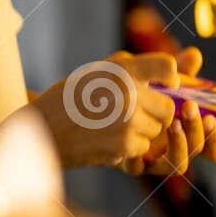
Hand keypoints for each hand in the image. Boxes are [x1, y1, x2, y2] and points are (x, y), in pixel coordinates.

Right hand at [32, 51, 179, 168]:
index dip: (171, 79)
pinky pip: (143, 148)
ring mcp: (128, 118)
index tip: (164, 88)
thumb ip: (134, 68)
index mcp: (122, 69)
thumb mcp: (98, 72)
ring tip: (112, 129)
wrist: (40, 131)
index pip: (167, 66)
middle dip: (156, 116)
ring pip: (156, 130)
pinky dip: (129, 150)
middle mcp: (128, 90)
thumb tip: (175, 75)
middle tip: (132, 117)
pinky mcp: (124, 143)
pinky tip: (106, 142)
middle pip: (167, 107)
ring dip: (141, 134)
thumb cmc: (69, 100)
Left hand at [120, 47, 215, 177]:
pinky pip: (140, 168)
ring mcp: (153, 159)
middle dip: (198, 131)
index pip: (212, 146)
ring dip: (180, 144)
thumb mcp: (149, 75)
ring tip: (173, 122)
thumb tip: (193, 55)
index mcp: (186, 130)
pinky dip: (141, 156)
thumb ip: (173, 68)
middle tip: (189, 108)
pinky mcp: (131, 164)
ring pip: (178, 165)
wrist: (91, 105)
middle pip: (198, 150)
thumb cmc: (127, 90)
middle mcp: (173, 147)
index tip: (211, 117)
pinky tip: (137, 139)